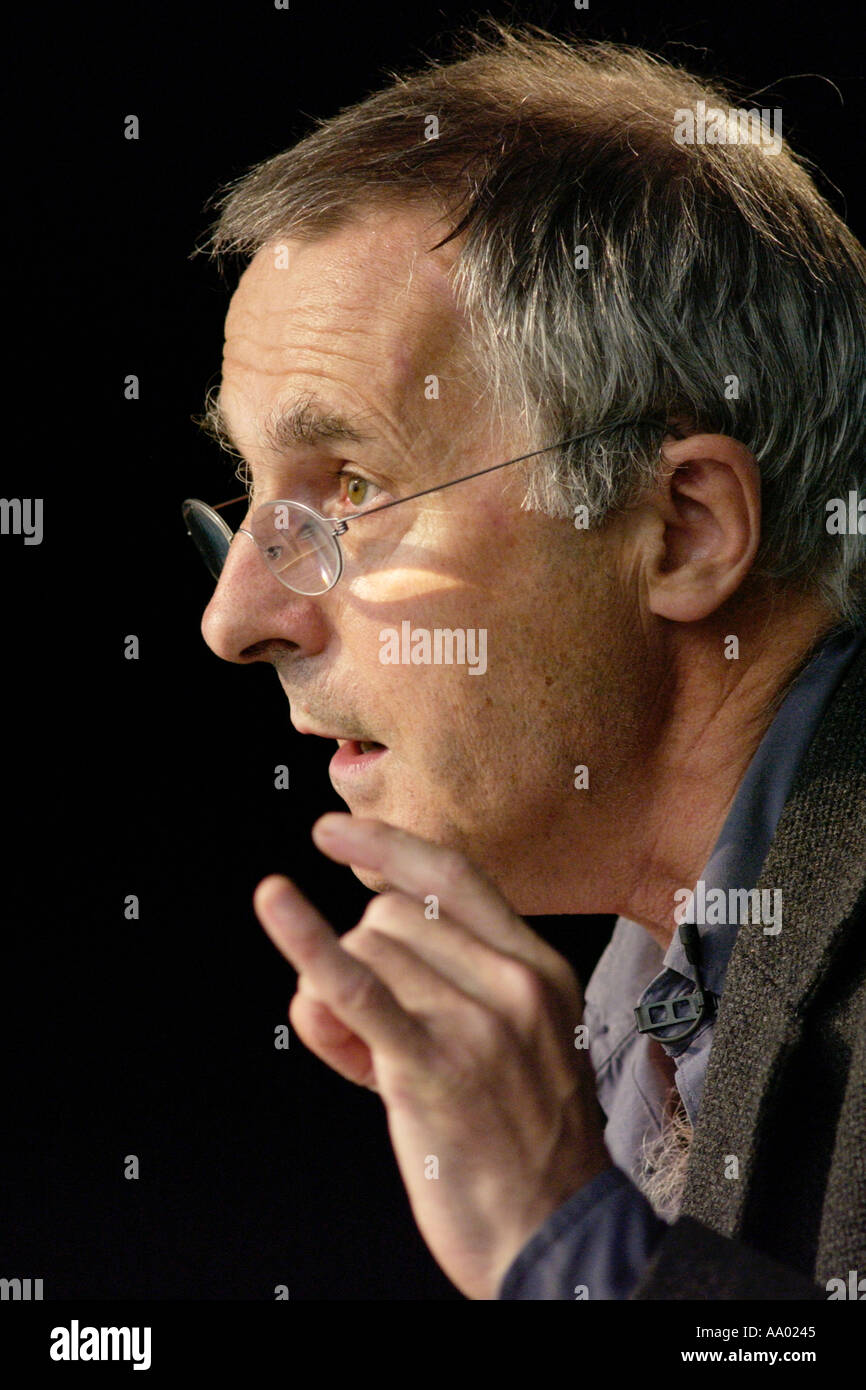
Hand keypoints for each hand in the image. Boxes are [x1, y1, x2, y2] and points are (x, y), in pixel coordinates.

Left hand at [254, 813, 611, 1298]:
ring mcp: (476, 1024)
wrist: (557, 1236)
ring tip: (366, 1061)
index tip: (335, 831)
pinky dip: (306, 942)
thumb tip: (330, 973)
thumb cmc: (523, 1141)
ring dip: (336, 1000)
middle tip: (370, 1035)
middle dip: (362, 961)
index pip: (454, 877)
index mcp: (538, 968)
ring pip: (365, 952)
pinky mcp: (431, 1069)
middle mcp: (513, 984)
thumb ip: (438, 989)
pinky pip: (355, 986)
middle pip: (393, 917)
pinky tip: (275, 904)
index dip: (388, 846)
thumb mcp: (513, 1044)